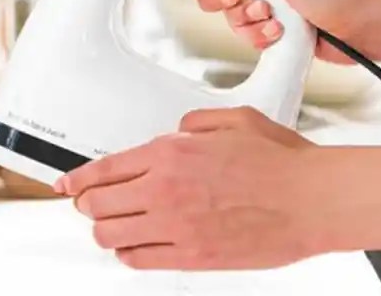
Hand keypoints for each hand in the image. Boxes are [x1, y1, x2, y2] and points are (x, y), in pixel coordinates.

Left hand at [56, 107, 326, 269]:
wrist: (314, 200)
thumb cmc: (281, 162)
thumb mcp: (231, 120)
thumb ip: (192, 122)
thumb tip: (176, 129)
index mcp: (169, 153)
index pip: (102, 169)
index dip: (75, 179)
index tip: (66, 184)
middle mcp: (165, 190)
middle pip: (96, 204)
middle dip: (88, 204)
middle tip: (90, 204)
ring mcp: (176, 227)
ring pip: (110, 235)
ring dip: (105, 230)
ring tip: (111, 226)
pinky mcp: (193, 257)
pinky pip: (138, 260)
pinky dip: (128, 253)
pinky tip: (134, 246)